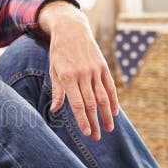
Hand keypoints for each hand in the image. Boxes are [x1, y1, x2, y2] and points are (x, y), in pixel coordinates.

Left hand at [39, 1, 118, 140]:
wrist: (71, 29)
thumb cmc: (59, 52)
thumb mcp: (53, 70)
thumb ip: (57, 91)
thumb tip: (55, 110)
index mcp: (67, 77)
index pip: (78, 104)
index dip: (83, 120)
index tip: (87, 133)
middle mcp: (83, 74)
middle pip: (91, 104)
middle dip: (95, 122)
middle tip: (97, 138)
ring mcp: (94, 70)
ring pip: (102, 97)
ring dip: (106, 115)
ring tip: (109, 129)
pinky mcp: (103, 66)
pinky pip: (110, 86)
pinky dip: (113, 100)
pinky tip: (114, 112)